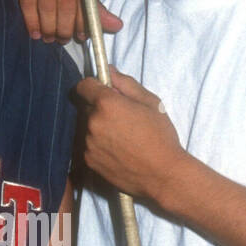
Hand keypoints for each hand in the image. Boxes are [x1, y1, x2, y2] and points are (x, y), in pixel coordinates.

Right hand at [4, 0, 123, 42]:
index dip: (84, 21)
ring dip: (48, 28)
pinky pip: (27, 3)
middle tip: (62, 40)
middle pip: (66, 5)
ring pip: (46, 6)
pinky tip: (34, 32)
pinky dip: (32, 22)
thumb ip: (92, 4)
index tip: (82, 37)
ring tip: (48, 39)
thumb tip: (116, 26)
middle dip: (65, 28)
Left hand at [75, 67, 183, 203]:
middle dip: (97, 108)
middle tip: (120, 118)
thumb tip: (108, 71)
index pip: (83, 86)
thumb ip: (126, 83)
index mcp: (107, 104)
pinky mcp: (88, 160)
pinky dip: (97, 145)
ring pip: (86, 127)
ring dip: (97, 127)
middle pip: (85, 107)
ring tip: (120, 137)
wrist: (162, 175)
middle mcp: (92, 122)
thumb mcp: (150, 103)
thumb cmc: (161, 136)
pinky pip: (87, 145)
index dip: (93, 86)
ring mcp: (87, 143)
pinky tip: (117, 150)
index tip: (102, 92)